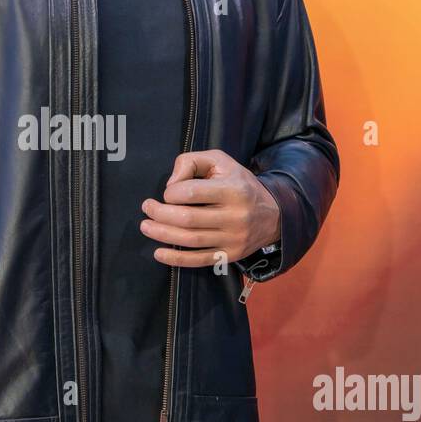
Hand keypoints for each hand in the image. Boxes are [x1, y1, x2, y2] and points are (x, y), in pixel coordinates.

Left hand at [140, 149, 280, 267]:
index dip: (171, 193)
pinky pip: (198, 260)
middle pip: (187, 219)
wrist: (273, 215)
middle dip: (160, 214)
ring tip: (146, 227)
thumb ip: (192, 162)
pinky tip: (159, 252)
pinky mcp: (230, 255)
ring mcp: (233, 238)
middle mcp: (235, 216)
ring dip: (162, 234)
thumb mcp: (221, 161)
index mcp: (233, 189)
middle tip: (147, 209)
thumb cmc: (240, 184)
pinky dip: (176, 259)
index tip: (168, 192)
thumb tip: (171, 184)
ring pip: (190, 240)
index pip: (191, 193)